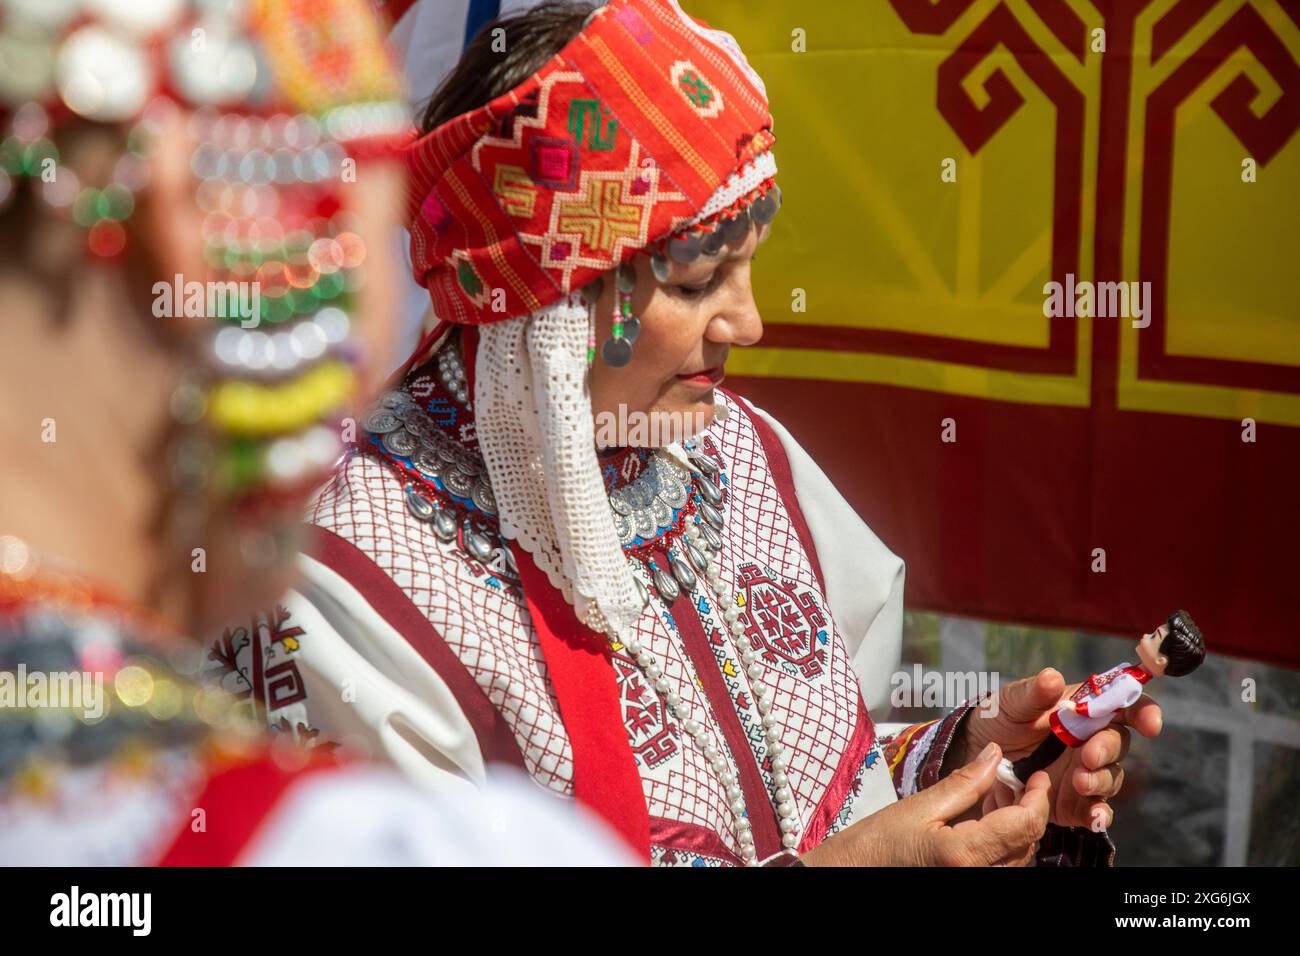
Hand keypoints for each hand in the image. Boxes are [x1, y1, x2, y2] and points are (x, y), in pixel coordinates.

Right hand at [800, 742, 1049, 865]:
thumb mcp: (920, 806)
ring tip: (998, 798)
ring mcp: (978, 884)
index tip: (1036, 776)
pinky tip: (987, 823)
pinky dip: (1004, 844)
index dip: (1037, 797)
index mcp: (965, 855)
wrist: (854, 872)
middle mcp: (980, 877)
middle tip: (1013, 780)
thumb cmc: (877, 845)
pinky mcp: (972, 885)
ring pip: (1019, 857)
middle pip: (1027, 842)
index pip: (1024, 824)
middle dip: (1029, 809)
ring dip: (1017, 827)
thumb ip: (964, 783)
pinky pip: (1003, 867)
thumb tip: (994, 755)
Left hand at [951, 668, 1162, 828]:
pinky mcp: (1074, 802)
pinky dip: (1098, 814)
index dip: (1143, 711)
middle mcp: (1091, 740)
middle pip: (1118, 744)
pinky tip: (1093, 817)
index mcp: (1083, 709)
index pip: (1124, 705)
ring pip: (1110, 778)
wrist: (975, 754)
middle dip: (1107, 750)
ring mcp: (1085, 772)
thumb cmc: (1000, 718)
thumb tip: (1052, 677)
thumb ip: (1032, 693)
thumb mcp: (1010, 702)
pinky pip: (1095, 809)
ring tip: (1078, 781)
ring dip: (1100, 781)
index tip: (1149, 723)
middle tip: (1087, 756)